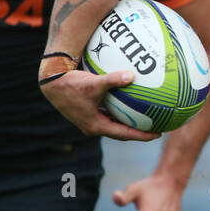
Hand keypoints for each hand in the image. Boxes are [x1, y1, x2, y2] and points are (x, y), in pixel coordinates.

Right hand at [40, 67, 160, 141]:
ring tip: (146, 120)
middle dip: (139, 132)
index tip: (158, 134)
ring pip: (114, 125)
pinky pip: (108, 115)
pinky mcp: (86, 113)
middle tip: (156, 128)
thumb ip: (113, 80)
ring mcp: (89, 121)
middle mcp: (92, 126)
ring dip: (128, 123)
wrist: (51, 82)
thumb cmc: (71, 83)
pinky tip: (129, 105)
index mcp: (96, 125)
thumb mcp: (94, 82)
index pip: (124, 134)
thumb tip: (132, 76)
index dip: (142, 135)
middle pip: (121, 133)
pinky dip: (119, 113)